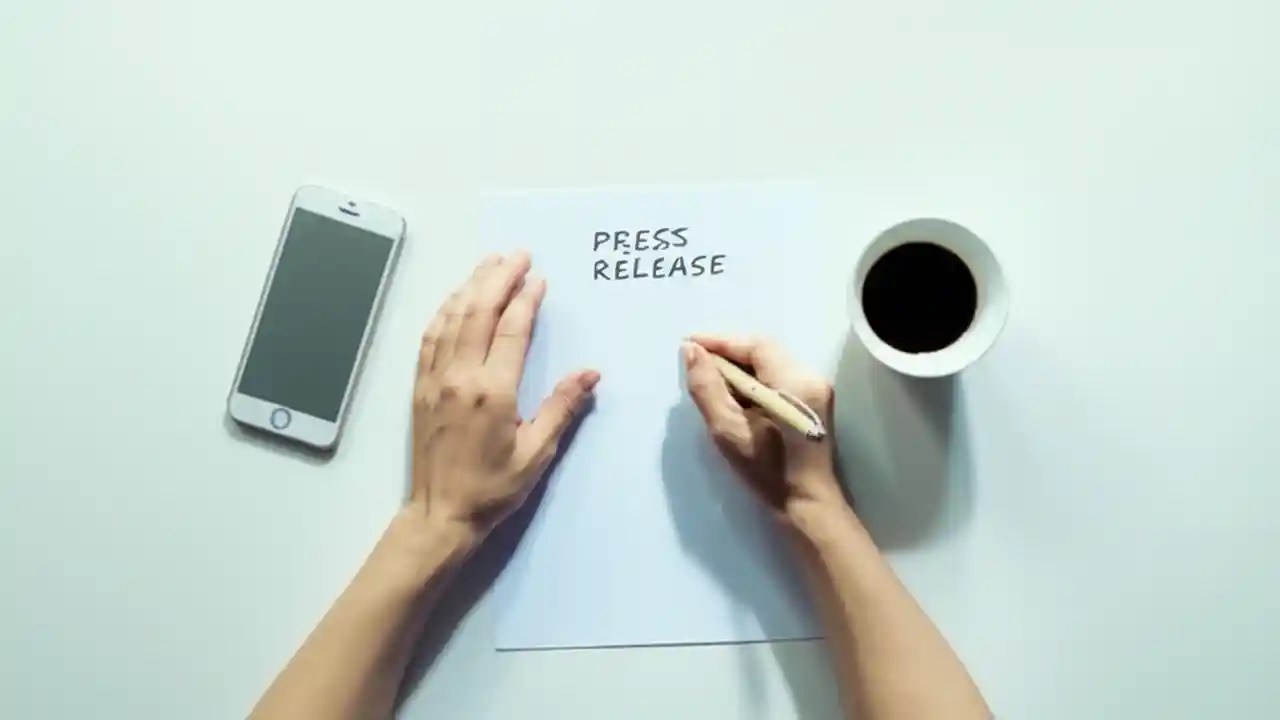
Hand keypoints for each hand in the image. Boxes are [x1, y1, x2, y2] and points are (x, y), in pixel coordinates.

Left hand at [409, 252, 598, 543]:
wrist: (440, 514)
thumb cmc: (493, 487)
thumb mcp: (536, 452)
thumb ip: (562, 407)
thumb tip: (590, 372)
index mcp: (492, 391)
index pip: (511, 330)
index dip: (526, 299)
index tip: (538, 278)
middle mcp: (460, 377)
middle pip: (478, 312)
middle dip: (498, 278)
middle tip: (516, 255)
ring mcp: (435, 379)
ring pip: (451, 318)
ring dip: (470, 286)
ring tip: (489, 264)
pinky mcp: (419, 386)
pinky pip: (430, 337)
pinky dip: (445, 311)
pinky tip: (455, 299)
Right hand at [683, 334, 844, 525]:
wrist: (807, 504)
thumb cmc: (768, 471)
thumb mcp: (729, 430)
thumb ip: (708, 388)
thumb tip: (692, 352)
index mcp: (795, 382)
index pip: (755, 345)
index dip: (720, 341)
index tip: (689, 344)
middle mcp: (811, 377)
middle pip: (764, 351)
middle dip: (728, 353)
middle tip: (695, 362)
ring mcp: (815, 389)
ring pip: (770, 363)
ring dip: (739, 367)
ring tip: (709, 378)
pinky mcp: (812, 402)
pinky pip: (777, 378)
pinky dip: (752, 380)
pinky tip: (733, 394)